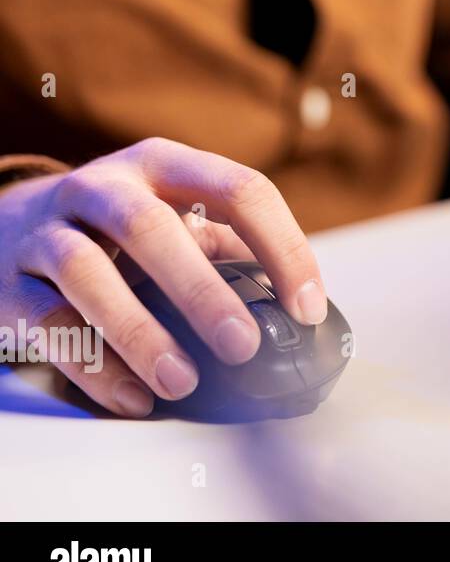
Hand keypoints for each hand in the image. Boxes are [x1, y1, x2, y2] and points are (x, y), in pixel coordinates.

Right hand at [0, 138, 324, 417]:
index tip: (307, 307)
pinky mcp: (9, 283)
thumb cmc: (118, 230)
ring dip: (139, 331)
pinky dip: (93, 364)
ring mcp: (48, 231)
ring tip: (182, 381)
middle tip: (243, 346)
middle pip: (151, 229)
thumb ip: (229, 248)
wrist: (5, 227)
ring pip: (87, 273)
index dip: (282, 246)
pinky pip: (48, 323)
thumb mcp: (175, 215)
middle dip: (202, 291)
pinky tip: (132, 396)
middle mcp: (103, 187)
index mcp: (164, 165)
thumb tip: (298, 308)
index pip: (239, 189)